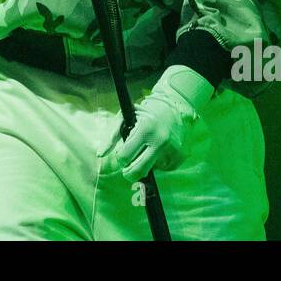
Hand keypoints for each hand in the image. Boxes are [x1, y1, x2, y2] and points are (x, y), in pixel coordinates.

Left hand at [116, 66, 214, 181]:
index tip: (122, 155)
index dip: (120, 158)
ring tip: (147, 150)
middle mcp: (160, 141)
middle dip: (129, 173)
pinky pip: (164, 169)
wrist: (173, 108)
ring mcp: (172, 149)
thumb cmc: (144, 114)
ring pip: (151, 170)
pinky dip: (158, 163)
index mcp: (145, 129)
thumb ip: (111, 136)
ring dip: (146, 164)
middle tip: (127, 169)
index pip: (125, 156)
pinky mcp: (181, 156)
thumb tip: (100, 155)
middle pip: (138, 170)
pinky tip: (158, 151)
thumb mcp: (125, 117)